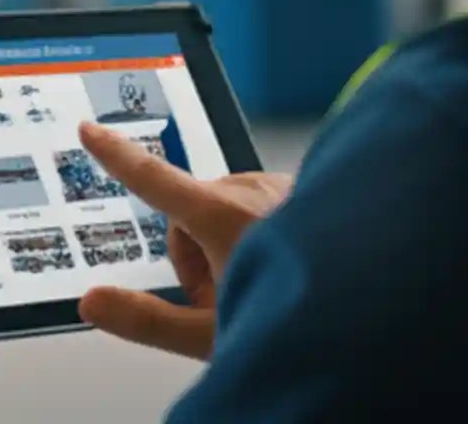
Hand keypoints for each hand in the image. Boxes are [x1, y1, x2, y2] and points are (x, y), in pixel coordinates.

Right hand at [76, 123, 290, 359]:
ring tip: (257, 284)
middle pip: (187, 211)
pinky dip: (254, 231)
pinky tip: (281, 264)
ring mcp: (280, 187)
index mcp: (222, 216)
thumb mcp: (210, 336)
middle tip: (220, 299)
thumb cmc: (301, 323)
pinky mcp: (301, 189)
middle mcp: (252, 190)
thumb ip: (145, 319)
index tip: (90, 130)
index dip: (116, 155)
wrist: (377, 311)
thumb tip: (93, 302)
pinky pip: (256, 203)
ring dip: (224, 243)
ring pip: (221, 207)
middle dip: (192, 253)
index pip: (153, 179)